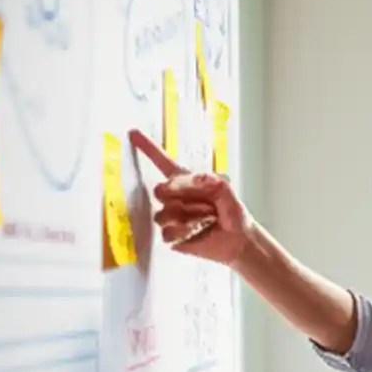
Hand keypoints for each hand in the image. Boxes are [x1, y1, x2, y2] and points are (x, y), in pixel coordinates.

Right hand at [129, 129, 253, 266]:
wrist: (238, 238)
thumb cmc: (232, 212)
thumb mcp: (225, 190)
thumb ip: (207, 180)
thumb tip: (185, 179)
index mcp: (186, 181)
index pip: (163, 162)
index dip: (148, 148)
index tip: (133, 133)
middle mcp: (175, 197)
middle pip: (159, 190)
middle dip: (178, 195)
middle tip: (203, 203)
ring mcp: (171, 216)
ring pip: (163, 214)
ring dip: (187, 217)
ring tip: (206, 219)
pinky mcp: (171, 236)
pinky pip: (168, 232)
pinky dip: (185, 232)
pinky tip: (198, 231)